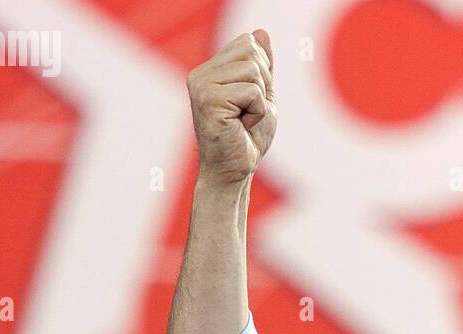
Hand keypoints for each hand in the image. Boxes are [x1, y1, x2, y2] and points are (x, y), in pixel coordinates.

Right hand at [185, 29, 275, 186]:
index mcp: (209, 70)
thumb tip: (261, 32)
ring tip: (244, 121)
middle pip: (251, 52)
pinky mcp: (209, 99)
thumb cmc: (247, 140)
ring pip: (253, 72)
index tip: (251, 101)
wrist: (235, 172)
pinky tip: (242, 127)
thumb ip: (261, 66)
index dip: (262, 73)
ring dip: (260, 102)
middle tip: (249, 113)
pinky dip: (257, 112)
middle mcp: (200, 74)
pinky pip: (252, 92)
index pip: (247, 44)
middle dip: (263, 86)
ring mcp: (202, 85)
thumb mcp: (261, 96)